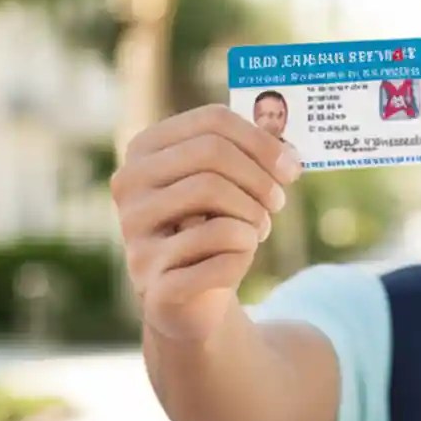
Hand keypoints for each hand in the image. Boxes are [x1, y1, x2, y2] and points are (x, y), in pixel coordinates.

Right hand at [112, 105, 300, 341]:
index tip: (291, 169)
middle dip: (260, 180)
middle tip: (277, 203)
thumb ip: (255, 154)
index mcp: (145, 150)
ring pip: (213, 196)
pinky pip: (219, 254)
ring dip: (254, 217)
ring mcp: (134, 234)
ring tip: (258, 231)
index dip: (263, 142)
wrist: (192, 299)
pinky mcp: (153, 282)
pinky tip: (238, 261)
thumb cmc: (214, 228)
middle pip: (212, 154)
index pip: (212, 121)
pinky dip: (243, 256)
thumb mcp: (232, 185)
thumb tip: (285, 140)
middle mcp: (129, 184)